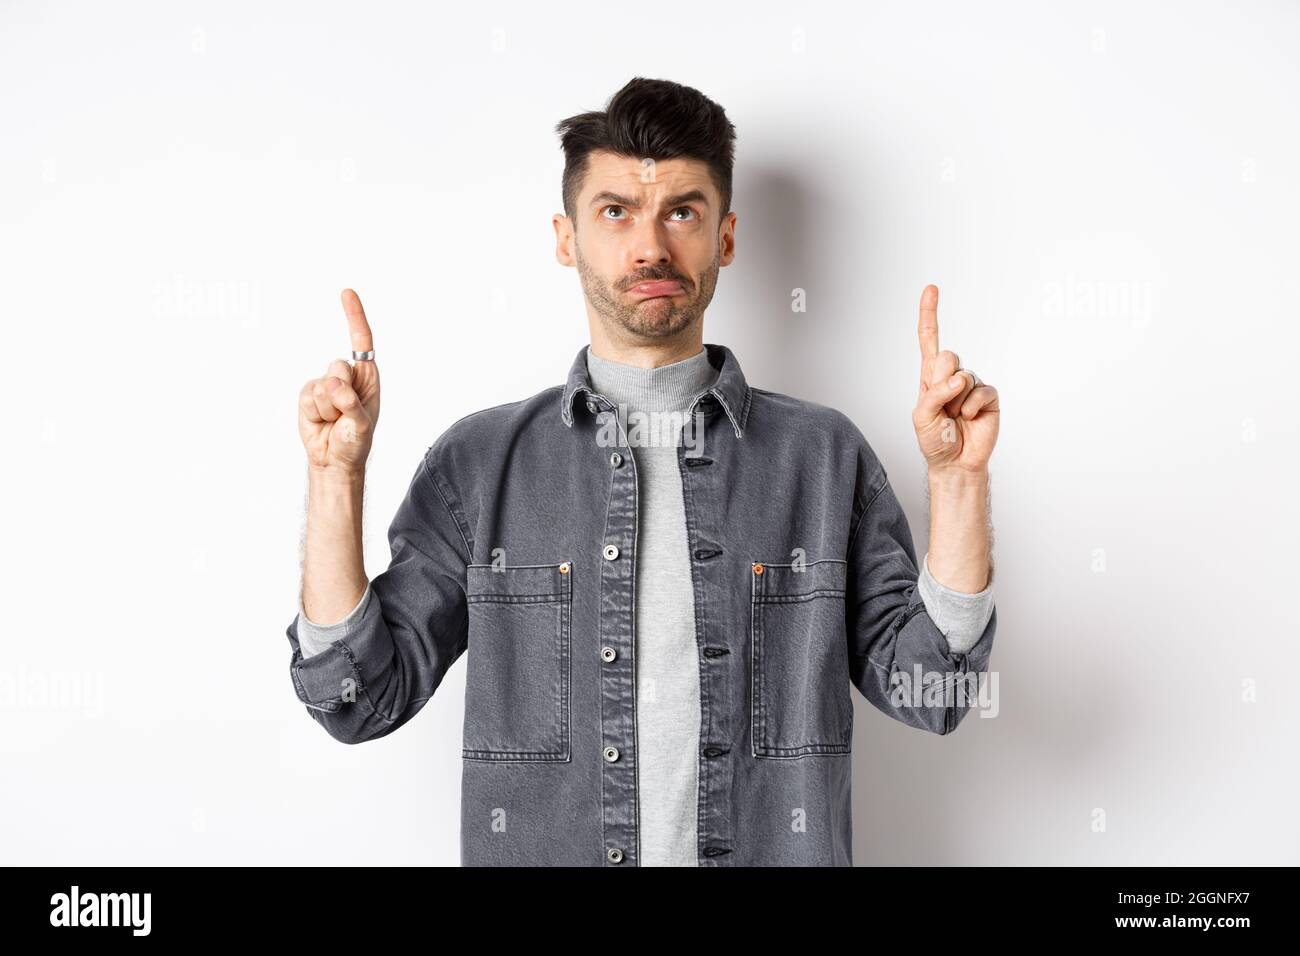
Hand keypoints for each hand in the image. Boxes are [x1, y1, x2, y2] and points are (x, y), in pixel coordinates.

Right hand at [297, 289, 380, 475]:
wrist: (334, 460)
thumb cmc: (355, 441)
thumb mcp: (360, 424)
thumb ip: (349, 403)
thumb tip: (332, 385)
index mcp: (367, 377)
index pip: (361, 341)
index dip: (354, 316)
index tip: (346, 292)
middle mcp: (347, 377)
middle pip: (337, 367)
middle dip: (340, 394)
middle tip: (345, 415)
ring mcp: (326, 385)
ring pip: (320, 384)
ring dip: (327, 408)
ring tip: (334, 421)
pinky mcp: (308, 394)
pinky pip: (306, 396)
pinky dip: (313, 412)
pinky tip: (320, 421)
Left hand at [912, 284, 998, 473]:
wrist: (956, 462)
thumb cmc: (935, 440)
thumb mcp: (922, 417)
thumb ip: (935, 394)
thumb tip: (958, 379)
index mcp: (930, 376)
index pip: (929, 340)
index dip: (929, 314)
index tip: (931, 288)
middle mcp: (951, 376)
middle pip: (947, 356)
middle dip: (942, 382)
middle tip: (943, 406)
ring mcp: (971, 385)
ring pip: (963, 376)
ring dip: (955, 401)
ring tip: (954, 418)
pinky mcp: (989, 396)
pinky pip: (981, 391)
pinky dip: (972, 408)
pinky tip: (969, 419)